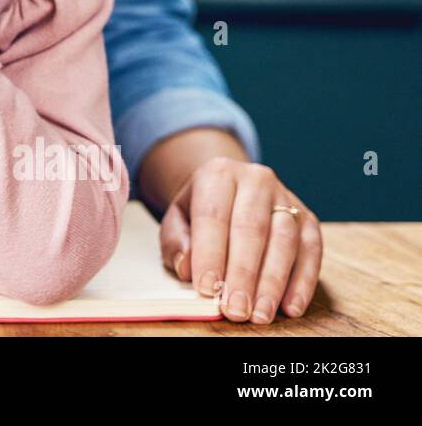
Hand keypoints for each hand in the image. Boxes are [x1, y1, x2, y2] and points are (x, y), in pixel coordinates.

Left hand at [159, 158, 322, 323]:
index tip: (207, 289)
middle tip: (235, 309)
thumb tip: (187, 268)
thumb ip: (176, 243)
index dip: (210, 255)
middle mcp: (256, 180)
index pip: (213, 216)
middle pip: (252, 229)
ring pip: (285, 240)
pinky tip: (290, 306)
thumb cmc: (200, 208)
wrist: (228, 186)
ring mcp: (286, 197)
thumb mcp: (176, 218)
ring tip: (260, 313)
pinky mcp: (307, 218)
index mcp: (218, 174)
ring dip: (273, 282)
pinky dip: (302, 282)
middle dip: (243, 274)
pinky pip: (311, 251)